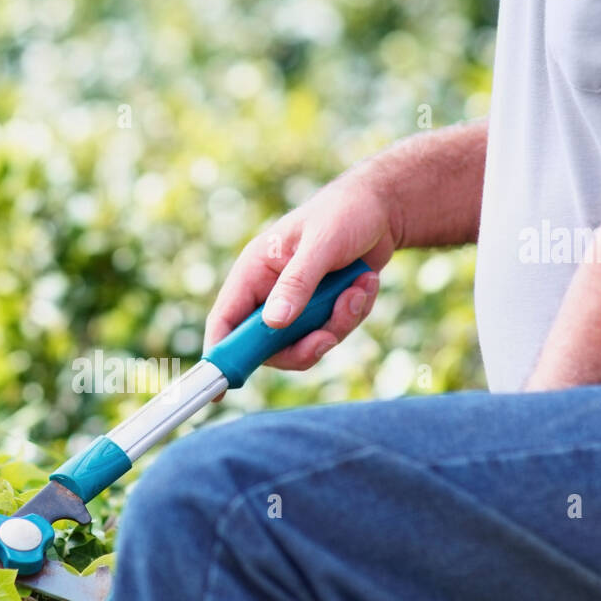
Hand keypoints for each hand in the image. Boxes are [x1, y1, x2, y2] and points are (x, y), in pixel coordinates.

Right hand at [203, 171, 397, 369]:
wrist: (383, 208)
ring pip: (306, 343)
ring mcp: (297, 304)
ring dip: (338, 324)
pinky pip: (333, 333)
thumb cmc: (344, 213)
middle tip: (327, 337)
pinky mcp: (322, 310)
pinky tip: (366, 283)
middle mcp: (270, 292)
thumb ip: (297, 283)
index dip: (219, 355)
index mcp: (254, 272)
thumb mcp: (321, 244)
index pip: (225, 320)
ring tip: (359, 289)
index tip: (217, 391)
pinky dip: (354, 313)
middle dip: (303, 345)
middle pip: (269, 346)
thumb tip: (273, 323)